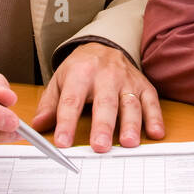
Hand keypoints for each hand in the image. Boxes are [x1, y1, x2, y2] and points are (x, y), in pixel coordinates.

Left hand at [31, 43, 164, 152]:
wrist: (104, 46)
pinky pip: (151, 102)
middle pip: (105, 103)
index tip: (62, 142)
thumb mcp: (60, 80)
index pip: (72, 100)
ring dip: (131, 124)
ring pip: (130, 103)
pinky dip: (155, 118)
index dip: (66, 122)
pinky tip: (155, 133)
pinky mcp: (144, 85)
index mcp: (81, 73)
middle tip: (99, 146)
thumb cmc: (81, 69)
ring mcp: (127, 81)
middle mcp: (106, 75)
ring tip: (128, 143)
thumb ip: (50, 104)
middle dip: (103, 126)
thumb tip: (38, 125)